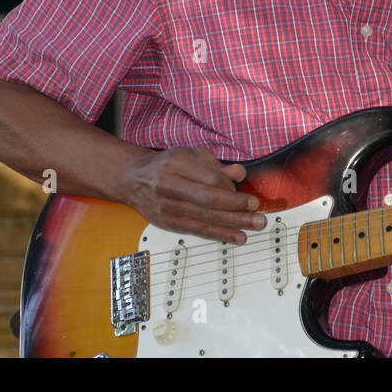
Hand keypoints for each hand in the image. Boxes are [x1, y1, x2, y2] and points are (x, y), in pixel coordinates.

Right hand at [124, 146, 265, 244]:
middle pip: (209, 200)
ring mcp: (168, 207)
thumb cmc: (167, 164)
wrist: (134, 179)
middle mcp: (170, 186)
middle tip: (256, 208)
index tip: (242, 188)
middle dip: (237, 206)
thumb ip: (215, 164)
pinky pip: (199, 231)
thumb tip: (239, 173)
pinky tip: (237, 236)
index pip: (210, 178)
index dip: (230, 185)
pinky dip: (221, 234)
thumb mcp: (190, 154)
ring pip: (206, 218)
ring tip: (255, 224)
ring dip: (234, 223)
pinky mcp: (169, 223)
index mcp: (176, 163)